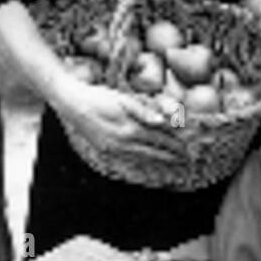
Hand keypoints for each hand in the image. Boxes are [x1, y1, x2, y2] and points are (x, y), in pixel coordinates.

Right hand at [54, 76, 186, 164]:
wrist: (72, 103)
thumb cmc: (99, 96)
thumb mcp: (123, 99)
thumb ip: (144, 110)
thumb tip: (162, 122)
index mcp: (131, 129)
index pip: (160, 139)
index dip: (175, 144)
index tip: (188, 148)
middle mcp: (123, 143)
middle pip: (154, 151)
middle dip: (171, 155)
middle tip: (186, 159)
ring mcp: (113, 149)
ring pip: (142, 157)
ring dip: (159, 160)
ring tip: (172, 163)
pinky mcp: (106, 150)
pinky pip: (128, 159)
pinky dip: (142, 161)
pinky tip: (147, 161)